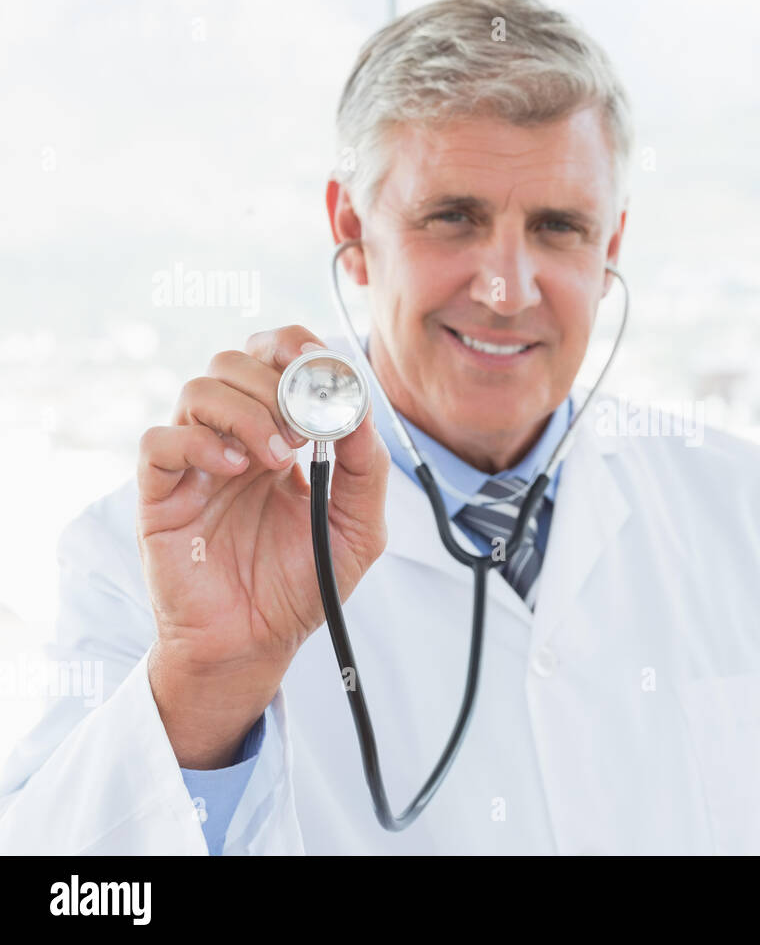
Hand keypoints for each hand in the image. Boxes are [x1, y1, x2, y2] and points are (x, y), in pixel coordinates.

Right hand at [137, 325, 388, 766]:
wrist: (256, 644)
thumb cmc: (302, 585)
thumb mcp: (359, 527)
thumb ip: (367, 468)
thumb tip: (359, 408)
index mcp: (281, 435)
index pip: (276, 358)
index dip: (296, 346)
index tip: (323, 364)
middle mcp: (234, 438)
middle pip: (235, 361)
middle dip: (276, 381)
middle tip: (305, 427)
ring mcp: (195, 463)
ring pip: (200, 390)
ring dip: (247, 412)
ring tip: (279, 460)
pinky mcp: (161, 494)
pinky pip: (160, 441)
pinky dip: (200, 443)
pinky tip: (235, 471)